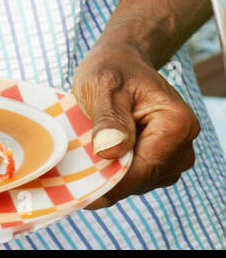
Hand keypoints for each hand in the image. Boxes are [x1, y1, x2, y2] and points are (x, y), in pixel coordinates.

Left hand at [73, 41, 198, 208]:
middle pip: (145, 178)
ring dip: (112, 176)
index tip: (87, 196)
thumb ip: (107, 118)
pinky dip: (116, 172)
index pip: (146, 167)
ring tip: (82, 162)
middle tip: (74, 177)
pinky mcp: (160, 159)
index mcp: (176, 123)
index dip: (116, 185)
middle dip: (111, 180)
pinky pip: (138, 176)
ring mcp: (174, 153)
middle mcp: (183, 142)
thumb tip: (109, 152)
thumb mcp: (102, 86)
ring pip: (141, 181)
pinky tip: (94, 160)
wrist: (121, 61)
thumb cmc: (111, 69)